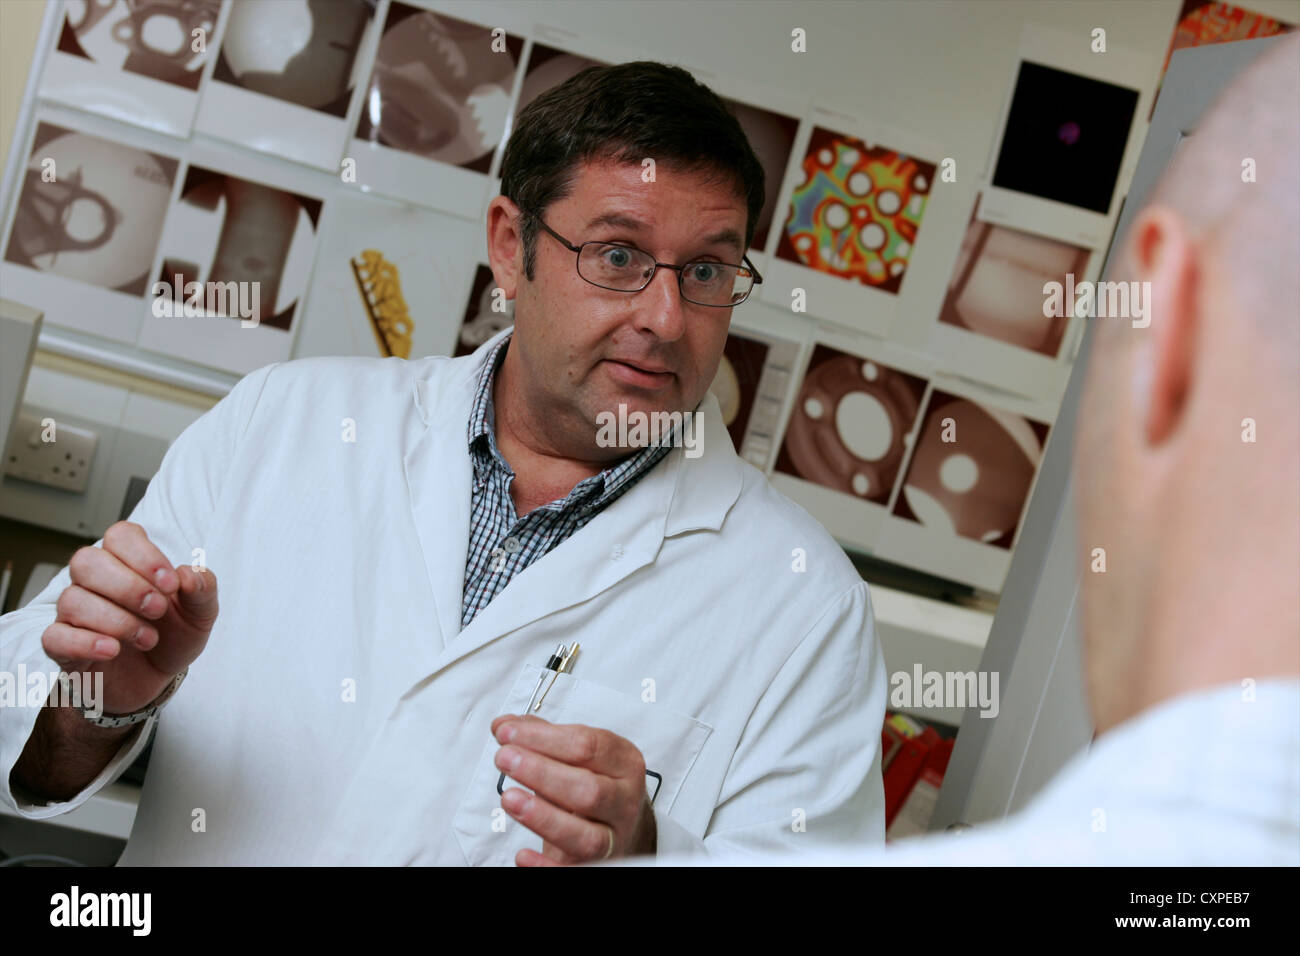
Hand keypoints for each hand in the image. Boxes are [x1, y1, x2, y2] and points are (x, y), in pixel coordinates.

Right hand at [41, 521, 219, 714]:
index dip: (144, 555)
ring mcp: (74, 612)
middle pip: (87, 561)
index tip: (171, 584)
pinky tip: (113, 650)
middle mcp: (95, 581)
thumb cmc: (173, 636)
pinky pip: (55, 636)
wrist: (158, 679)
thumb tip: (190, 573)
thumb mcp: (200, 614)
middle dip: (127, 586)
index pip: (120, 535)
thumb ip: (203, 589)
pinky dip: (85, 643)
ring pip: (72, 599)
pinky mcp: (62, 644)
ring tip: (148, 639)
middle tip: (158, 609)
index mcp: (128, 562)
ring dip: (117, 620)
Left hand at [491, 714, 655, 865]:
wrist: (623, 830)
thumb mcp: (581, 756)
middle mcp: (623, 802)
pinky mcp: (599, 866)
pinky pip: (576, 871)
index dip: (544, 738)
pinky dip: (546, 866)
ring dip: (543, 817)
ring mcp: (613, 838)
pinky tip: (522, 854)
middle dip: (542, 773)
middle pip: (588, 789)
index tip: (508, 733)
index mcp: (624, 763)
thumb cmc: (598, 786)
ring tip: (510, 798)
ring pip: (585, 835)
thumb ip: (543, 738)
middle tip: (505, 759)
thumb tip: (505, 727)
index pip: (587, 745)